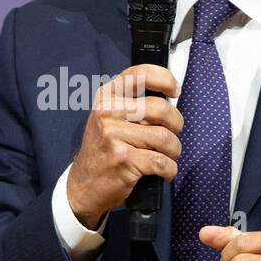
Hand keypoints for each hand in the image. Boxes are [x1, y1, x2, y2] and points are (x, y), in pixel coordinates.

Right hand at [65, 64, 182, 228]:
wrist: (83, 186)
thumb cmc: (103, 151)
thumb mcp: (108, 119)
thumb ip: (132, 104)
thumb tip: (170, 98)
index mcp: (106, 97)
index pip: (141, 74)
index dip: (165, 80)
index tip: (175, 91)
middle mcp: (108, 112)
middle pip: (161, 109)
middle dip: (176, 124)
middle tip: (173, 133)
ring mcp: (114, 136)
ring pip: (165, 138)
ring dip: (174, 150)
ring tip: (168, 156)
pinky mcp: (124, 159)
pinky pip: (162, 162)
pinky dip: (170, 170)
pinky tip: (164, 172)